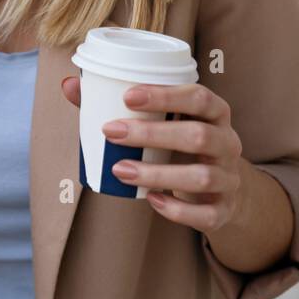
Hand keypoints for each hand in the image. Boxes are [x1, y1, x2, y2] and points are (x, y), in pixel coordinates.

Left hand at [60, 77, 244, 236]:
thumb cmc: (180, 146)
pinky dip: (177, 209)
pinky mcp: (223, 209)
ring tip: (119, 170)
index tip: (128, 96)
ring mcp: (229, 178)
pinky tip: (150, 200)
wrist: (221, 190)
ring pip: (201, 176)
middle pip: (199, 135)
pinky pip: (205, 214)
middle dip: (153, 134)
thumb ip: (118, 104)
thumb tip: (69, 84)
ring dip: (157, 173)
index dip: (166, 95)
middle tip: (111, 132)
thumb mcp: (164, 121)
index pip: (199, 96)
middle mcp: (228, 142)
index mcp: (216, 113)